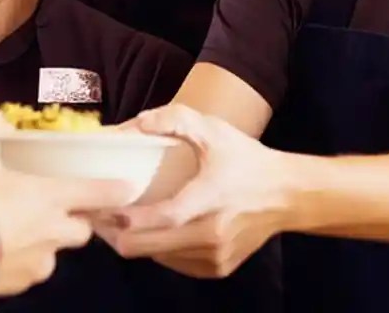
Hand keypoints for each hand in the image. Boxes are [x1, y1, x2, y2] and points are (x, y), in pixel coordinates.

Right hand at [0, 108, 136, 296]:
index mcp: (51, 197)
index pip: (98, 193)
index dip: (116, 190)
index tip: (129, 189)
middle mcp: (55, 230)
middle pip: (83, 229)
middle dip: (76, 221)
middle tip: (53, 213)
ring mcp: (42, 260)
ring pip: (56, 252)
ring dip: (46, 244)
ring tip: (17, 234)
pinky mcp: (25, 282)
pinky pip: (31, 271)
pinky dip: (21, 263)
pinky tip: (0, 254)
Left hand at [94, 104, 291, 278]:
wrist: (289, 196)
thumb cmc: (248, 160)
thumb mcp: (215, 131)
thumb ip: (176, 120)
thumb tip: (137, 124)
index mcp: (211, 200)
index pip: (163, 218)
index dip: (127, 217)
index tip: (101, 207)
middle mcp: (212, 235)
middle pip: (148, 247)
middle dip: (117, 232)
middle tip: (99, 214)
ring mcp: (216, 257)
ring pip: (157, 257)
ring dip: (136, 240)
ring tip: (122, 219)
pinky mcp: (218, 269)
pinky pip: (174, 263)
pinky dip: (158, 248)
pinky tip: (153, 229)